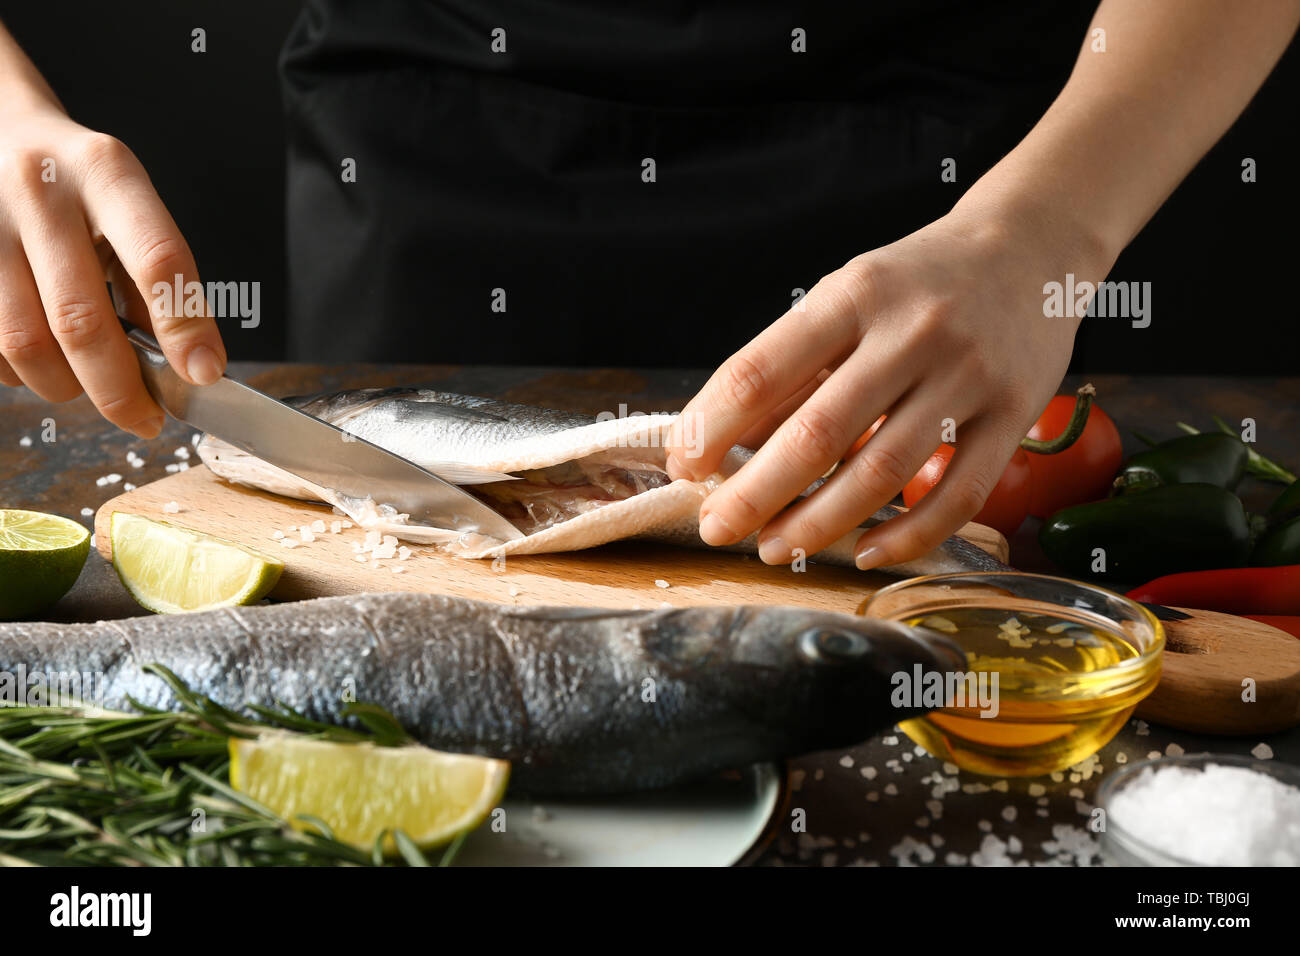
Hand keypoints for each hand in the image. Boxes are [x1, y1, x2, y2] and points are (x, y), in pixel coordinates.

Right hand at [0, 98, 224, 436]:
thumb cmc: (79, 184)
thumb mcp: (129, 205)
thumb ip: (156, 277)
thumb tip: (188, 365)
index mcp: (106, 172)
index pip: (157, 261)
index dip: (185, 329)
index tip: (205, 375)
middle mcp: (40, 192)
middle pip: (81, 320)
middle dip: (120, 389)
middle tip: (147, 419)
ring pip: (24, 343)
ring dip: (66, 387)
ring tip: (90, 387)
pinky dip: (22, 372)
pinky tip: (43, 360)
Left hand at [665, 199, 1110, 569]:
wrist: (1030, 247)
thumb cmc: (917, 283)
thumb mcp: (846, 300)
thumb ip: (791, 369)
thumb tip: (720, 445)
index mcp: (853, 295)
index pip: (761, 370)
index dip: (711, 426)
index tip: (682, 465)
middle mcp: (911, 332)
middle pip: (816, 433)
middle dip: (754, 492)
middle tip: (716, 528)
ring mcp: (969, 375)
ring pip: (884, 471)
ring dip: (819, 523)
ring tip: (774, 549)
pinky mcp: (1015, 415)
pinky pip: (959, 495)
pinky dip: (908, 536)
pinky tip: (863, 553)